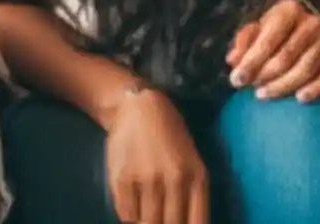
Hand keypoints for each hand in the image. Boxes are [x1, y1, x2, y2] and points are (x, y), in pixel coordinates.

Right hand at [105, 87, 208, 223]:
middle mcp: (174, 179)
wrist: (139, 107)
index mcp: (197, 177)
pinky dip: (130, 215)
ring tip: (147, 209)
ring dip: (146, 221)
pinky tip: (133, 201)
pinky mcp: (122, 178)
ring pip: (147, 223)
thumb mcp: (192, 163)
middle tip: (160, 217)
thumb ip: (193, 195)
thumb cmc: (171, 136)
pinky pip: (126, 215)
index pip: (197, 223)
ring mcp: (147, 179)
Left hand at [226, 0, 319, 102]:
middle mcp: (311, 23)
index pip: (268, 40)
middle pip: (286, 57)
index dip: (251, 62)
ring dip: (283, 86)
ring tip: (265, 94)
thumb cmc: (278, 26)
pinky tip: (299, 99)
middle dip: (265, 76)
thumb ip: (244, 41)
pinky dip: (315, 90)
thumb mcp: (258, 25)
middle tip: (251, 89)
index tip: (236, 80)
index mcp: (289, 10)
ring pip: (305, 70)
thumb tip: (233, 61)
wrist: (311, 20)